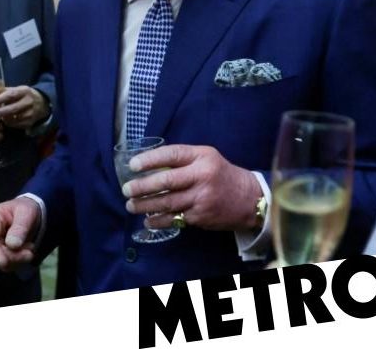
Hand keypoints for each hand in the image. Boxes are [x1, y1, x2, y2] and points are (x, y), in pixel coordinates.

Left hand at [0, 86, 48, 129]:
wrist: (42, 103)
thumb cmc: (24, 95)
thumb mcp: (17, 89)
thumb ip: (4, 92)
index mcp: (24, 91)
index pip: (10, 95)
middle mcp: (29, 102)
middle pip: (12, 109)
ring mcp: (31, 113)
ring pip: (13, 119)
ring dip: (2, 118)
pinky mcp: (30, 122)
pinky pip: (16, 125)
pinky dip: (8, 123)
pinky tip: (4, 120)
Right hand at [0, 197, 39, 270]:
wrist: (28, 214)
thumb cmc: (25, 209)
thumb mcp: (26, 213)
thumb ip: (20, 228)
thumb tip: (12, 245)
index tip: (4, 262)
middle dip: (13, 256)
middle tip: (30, 252)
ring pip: (1, 261)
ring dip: (18, 258)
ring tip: (30, 247)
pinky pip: (8, 264)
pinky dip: (19, 260)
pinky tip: (26, 250)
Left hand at [122, 144, 261, 231]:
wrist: (249, 199)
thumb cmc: (221, 174)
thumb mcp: (206, 157)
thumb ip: (182, 159)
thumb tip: (149, 163)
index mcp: (202, 157)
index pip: (172, 155)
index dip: (150, 159)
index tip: (133, 165)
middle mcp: (202, 176)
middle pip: (167, 181)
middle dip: (143, 187)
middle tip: (127, 190)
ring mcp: (201, 198)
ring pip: (168, 203)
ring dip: (145, 205)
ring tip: (131, 205)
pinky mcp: (201, 217)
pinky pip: (175, 219)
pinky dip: (158, 220)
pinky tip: (148, 220)